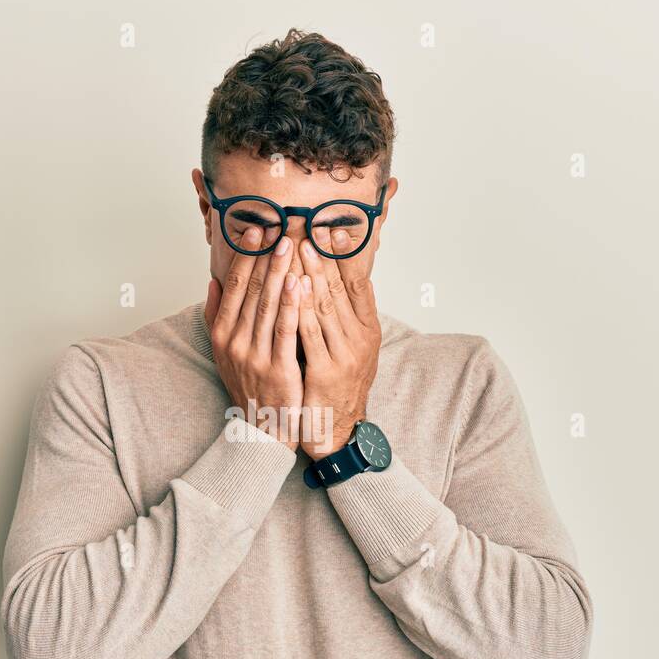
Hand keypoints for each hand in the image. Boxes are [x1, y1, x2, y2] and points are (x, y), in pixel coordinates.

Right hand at [204, 227, 302, 449]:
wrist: (262, 427)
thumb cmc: (248, 386)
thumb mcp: (224, 352)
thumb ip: (216, 316)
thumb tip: (211, 282)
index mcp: (222, 334)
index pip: (233, 287)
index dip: (244, 257)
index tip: (256, 232)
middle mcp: (234, 342)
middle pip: (250, 291)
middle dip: (264, 258)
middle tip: (278, 228)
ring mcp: (255, 356)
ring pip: (267, 306)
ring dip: (279, 273)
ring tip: (291, 246)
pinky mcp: (278, 368)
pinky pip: (285, 331)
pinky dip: (291, 305)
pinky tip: (299, 284)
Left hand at [296, 229, 380, 459]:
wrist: (337, 430)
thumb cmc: (338, 386)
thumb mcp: (353, 349)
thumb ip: (348, 317)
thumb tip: (342, 279)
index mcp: (368, 331)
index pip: (357, 285)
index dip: (344, 256)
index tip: (332, 230)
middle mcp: (360, 340)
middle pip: (339, 290)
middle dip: (321, 257)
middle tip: (307, 228)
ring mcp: (343, 356)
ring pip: (324, 306)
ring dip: (308, 274)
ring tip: (296, 247)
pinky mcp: (324, 372)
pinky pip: (308, 333)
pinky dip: (299, 307)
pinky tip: (290, 286)